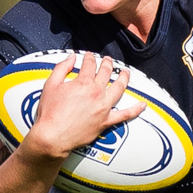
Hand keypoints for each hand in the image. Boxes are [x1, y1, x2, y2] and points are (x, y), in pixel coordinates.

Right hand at [21, 53, 141, 159]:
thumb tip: (71, 57)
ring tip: (125, 72)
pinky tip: (143, 105)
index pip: (89, 64)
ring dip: (124, 78)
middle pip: (106, 73)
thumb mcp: (50, 85)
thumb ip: (61, 68)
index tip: (89, 56)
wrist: (53, 136)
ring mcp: (104, 107)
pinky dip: (135, 110)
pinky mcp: (106, 121)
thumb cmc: (50, 112)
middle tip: (107, 60)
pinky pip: (125, 115)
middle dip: (107, 63)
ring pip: (119, 88)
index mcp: (82, 83)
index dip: (89, 58)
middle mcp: (96, 93)